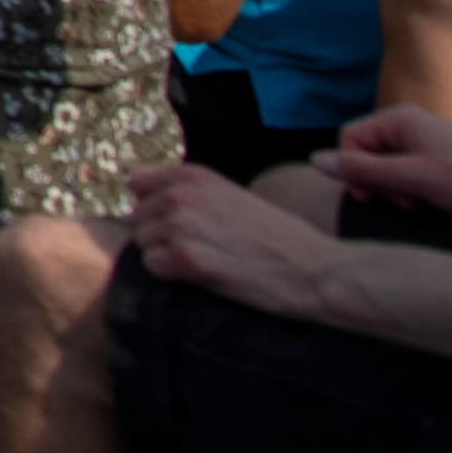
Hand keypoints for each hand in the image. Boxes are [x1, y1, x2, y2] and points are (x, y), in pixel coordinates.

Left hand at [126, 159, 347, 317]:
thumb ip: (191, 192)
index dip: (153, 206)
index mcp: (197, 176)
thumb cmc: (279, 237)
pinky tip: (202, 276)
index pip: (140, 182)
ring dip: (166, 256)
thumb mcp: (232, 197)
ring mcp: (185, 226)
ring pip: (143, 243)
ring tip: (205, 262)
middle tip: (200, 249)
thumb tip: (136, 188)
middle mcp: (185, 196)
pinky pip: (153, 266)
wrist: (315, 270)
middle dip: (159, 235)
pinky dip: (171, 275)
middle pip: (139, 217)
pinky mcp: (189, 260)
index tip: (176, 222)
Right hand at [318, 105, 451, 232]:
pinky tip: (428, 204)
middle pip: (364, 153)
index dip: (354, 170)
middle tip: (405, 202)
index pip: (348, 140)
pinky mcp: (435, 161)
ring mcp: (423, 142)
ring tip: (420, 204)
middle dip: (376, 182)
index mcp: (401, 118)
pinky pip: (402, 175)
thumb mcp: (413, 180)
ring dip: (393, 191)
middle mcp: (410, 124)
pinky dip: (408, 193)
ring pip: (383, 168)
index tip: (375, 196)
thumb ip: (363, 170)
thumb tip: (315, 160)